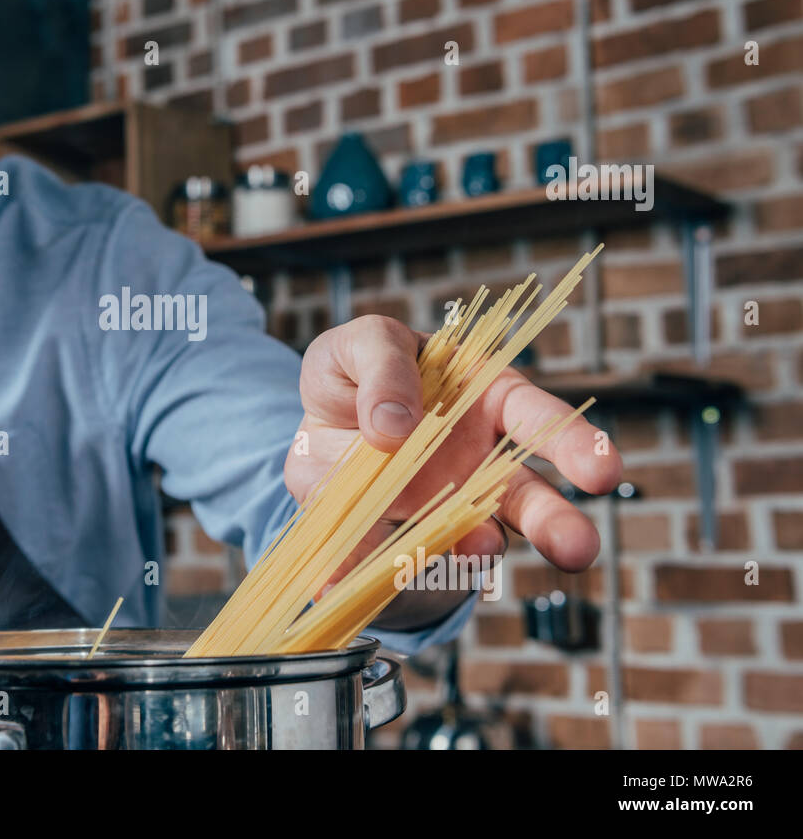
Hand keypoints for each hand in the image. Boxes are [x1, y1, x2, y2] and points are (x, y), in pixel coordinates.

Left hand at [286, 316, 622, 618]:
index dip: (574, 442)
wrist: (318, 419)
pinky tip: (367, 574)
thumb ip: (382, 369)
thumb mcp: (363, 345)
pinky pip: (399, 551)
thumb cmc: (357, 370)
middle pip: (527, 492)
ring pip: (479, 533)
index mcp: (484, 397)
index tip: (602, 472)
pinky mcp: (402, 530)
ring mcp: (445, 502)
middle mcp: (479, 458)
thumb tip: (392, 425)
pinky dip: (381, 564)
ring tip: (478, 556)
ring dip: (482, 549)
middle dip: (555, 521)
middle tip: (579, 550)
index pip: (537, 416)